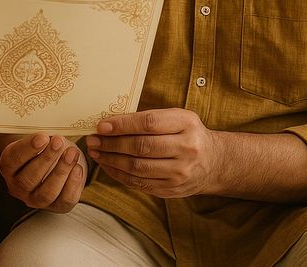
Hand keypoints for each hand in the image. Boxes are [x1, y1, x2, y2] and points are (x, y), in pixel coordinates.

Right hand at [0, 133, 85, 212]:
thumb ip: (36, 132)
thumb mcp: (34, 136)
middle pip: (29, 179)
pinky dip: (73, 184)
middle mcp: (17, 187)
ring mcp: (36, 200)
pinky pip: (64, 200)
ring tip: (72, 153)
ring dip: (61, 172)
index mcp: (8, 167)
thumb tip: (47, 118)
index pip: (13, 160)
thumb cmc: (41, 144)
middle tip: (59, 141)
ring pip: (46, 193)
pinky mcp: (56, 206)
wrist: (52, 160)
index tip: (43, 137)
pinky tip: (78, 168)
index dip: (28, 149)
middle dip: (46, 159)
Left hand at [85, 108, 218, 197]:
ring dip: (111, 160)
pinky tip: (108, 166)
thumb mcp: (178, 117)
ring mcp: (180, 172)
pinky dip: (119, 175)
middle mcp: (186, 148)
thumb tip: (111, 123)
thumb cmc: (188, 134)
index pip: (149, 123)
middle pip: (141, 147)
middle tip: (93, 140)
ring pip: (138, 167)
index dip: (122, 125)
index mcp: (186, 124)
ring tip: (96, 152)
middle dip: (111, 144)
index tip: (102, 126)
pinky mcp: (172, 189)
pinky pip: (139, 183)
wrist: (214, 162)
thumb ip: (149, 118)